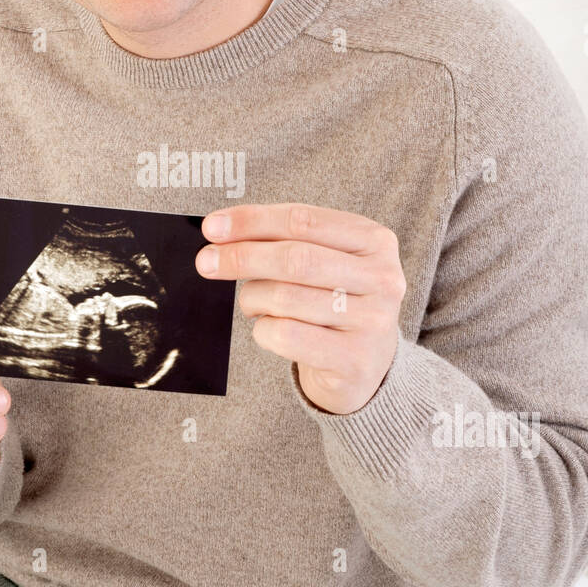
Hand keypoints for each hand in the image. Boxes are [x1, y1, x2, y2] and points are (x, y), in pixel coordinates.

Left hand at [196, 204, 405, 414]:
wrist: (365, 367)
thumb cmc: (334, 304)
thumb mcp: (325, 262)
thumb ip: (283, 241)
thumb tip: (220, 231)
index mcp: (374, 240)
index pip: (302, 220)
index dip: (252, 220)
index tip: (213, 227)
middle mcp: (382, 278)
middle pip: (294, 257)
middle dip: (241, 257)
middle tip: (206, 262)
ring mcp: (371, 321)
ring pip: (285, 298)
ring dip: (252, 299)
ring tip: (252, 303)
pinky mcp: (353, 359)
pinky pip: (286, 335)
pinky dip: (263, 330)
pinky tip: (270, 329)